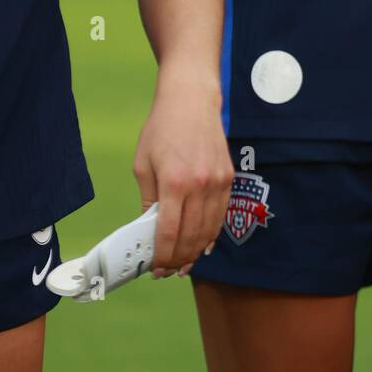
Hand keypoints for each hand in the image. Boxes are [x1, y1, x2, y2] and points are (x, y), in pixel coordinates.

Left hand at [133, 72, 233, 277]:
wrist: (192, 100)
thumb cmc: (162, 128)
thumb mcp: (143, 164)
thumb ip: (147, 199)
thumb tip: (148, 229)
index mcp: (173, 183)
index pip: (168, 233)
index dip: (162, 257)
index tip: (155, 270)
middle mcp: (199, 185)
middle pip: (191, 236)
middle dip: (178, 259)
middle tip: (168, 271)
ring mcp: (217, 182)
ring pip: (209, 230)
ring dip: (196, 251)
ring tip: (184, 264)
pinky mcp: (228, 177)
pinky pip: (221, 214)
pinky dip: (212, 234)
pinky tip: (202, 245)